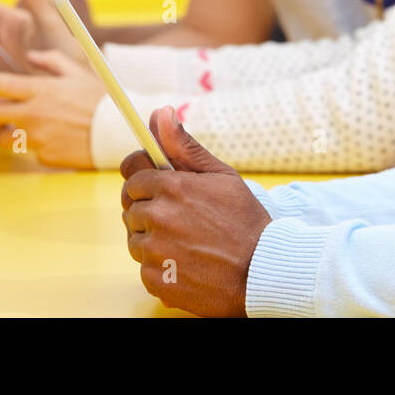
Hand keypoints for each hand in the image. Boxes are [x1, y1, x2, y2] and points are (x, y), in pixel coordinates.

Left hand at [0, 49, 104, 167]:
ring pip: (0, 136)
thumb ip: (51, 60)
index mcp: (39, 90)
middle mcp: (32, 114)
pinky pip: (27, 150)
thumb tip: (30, 56)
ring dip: (6, 131)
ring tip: (24, 125)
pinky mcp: (42, 156)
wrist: (118, 133)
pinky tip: (49, 138)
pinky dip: (33, 145)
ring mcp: (36, 138)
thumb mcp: (78, 72)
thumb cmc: (100, 101)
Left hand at [119, 107, 270, 316]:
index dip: (145, 180)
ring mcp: (155, 251)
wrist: (263, 272)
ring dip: (154, 240)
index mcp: (171, 186)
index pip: (131, 174)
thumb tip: (160, 112)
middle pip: (131, 208)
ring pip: (135, 240)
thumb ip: (185, 146)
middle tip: (181, 218)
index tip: (157, 187)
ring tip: (187, 243)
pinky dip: (161, 268)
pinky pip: (144, 269)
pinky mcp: (157, 281)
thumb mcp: (221, 176)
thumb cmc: (245, 220)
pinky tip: (187, 264)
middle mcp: (158, 217)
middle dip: (150, 210)